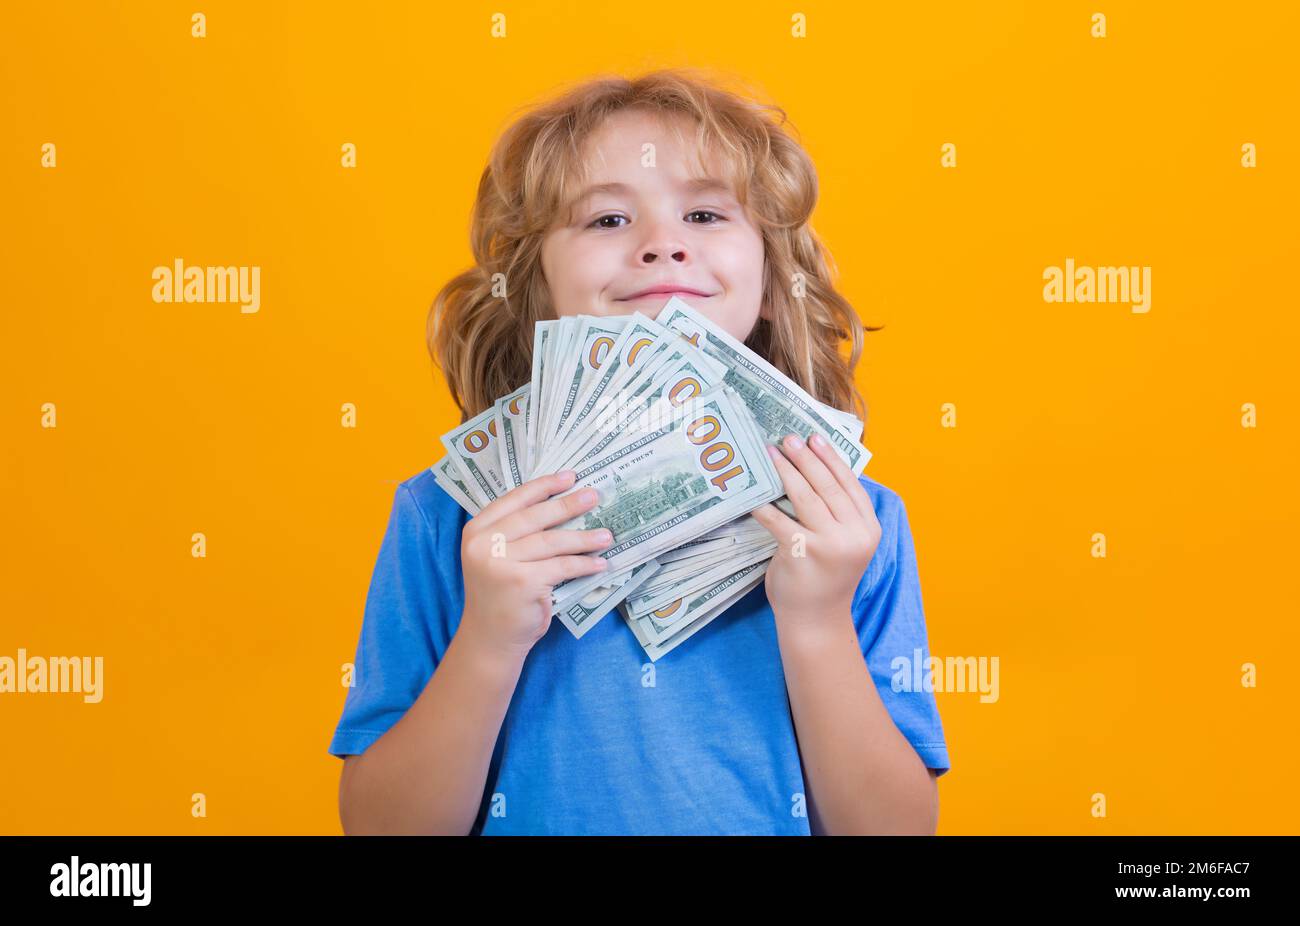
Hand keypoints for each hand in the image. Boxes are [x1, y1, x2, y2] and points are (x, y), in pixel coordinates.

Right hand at [458, 469, 611, 660]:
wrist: (490, 638)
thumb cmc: (500, 594)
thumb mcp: (496, 556)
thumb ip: (515, 533)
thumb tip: (561, 504)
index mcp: (476, 531)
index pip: (514, 500)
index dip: (543, 486)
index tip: (569, 476)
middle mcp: (483, 544)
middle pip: (535, 517)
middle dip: (568, 505)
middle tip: (594, 495)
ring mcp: (501, 563)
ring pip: (552, 542)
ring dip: (583, 537)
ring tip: (606, 535)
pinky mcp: (522, 582)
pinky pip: (561, 566)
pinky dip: (584, 564)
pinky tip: (600, 563)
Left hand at [750, 433, 882, 634]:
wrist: (816, 620)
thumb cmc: (826, 577)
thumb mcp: (845, 544)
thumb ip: (838, 514)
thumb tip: (812, 470)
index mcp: (869, 529)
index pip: (850, 485)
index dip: (832, 458)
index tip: (815, 437)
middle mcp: (855, 535)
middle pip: (828, 486)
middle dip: (806, 458)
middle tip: (788, 439)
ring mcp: (830, 544)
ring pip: (806, 497)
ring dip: (786, 471)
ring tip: (772, 453)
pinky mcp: (803, 553)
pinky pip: (780, 520)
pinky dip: (765, 505)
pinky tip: (753, 492)